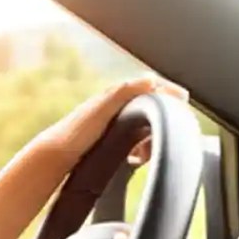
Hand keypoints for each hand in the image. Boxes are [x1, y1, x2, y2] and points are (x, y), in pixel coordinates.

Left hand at [32, 73, 188, 167]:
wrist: (55, 156)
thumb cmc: (76, 132)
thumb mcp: (102, 108)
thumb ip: (125, 92)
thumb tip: (151, 79)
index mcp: (116, 95)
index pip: (151, 85)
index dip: (169, 92)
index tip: (183, 101)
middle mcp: (115, 105)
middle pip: (151, 106)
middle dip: (164, 118)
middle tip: (170, 132)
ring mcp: (112, 122)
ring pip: (145, 125)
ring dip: (152, 137)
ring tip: (146, 152)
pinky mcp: (109, 139)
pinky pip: (135, 140)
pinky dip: (141, 148)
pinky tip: (136, 159)